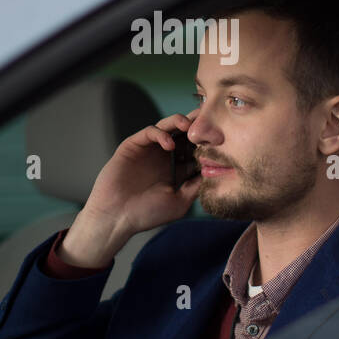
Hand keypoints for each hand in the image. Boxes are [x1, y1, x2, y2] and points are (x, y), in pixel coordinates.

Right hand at [60, 110, 201, 265]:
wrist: (116, 218)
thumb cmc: (146, 214)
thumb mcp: (179, 202)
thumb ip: (195, 186)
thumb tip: (215, 172)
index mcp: (175, 169)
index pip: (194, 149)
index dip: (206, 144)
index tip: (221, 141)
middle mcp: (163, 156)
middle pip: (183, 134)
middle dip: (196, 126)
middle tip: (209, 120)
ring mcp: (148, 149)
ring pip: (167, 127)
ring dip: (180, 122)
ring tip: (190, 126)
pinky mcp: (133, 145)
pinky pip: (149, 131)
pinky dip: (161, 134)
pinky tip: (169, 145)